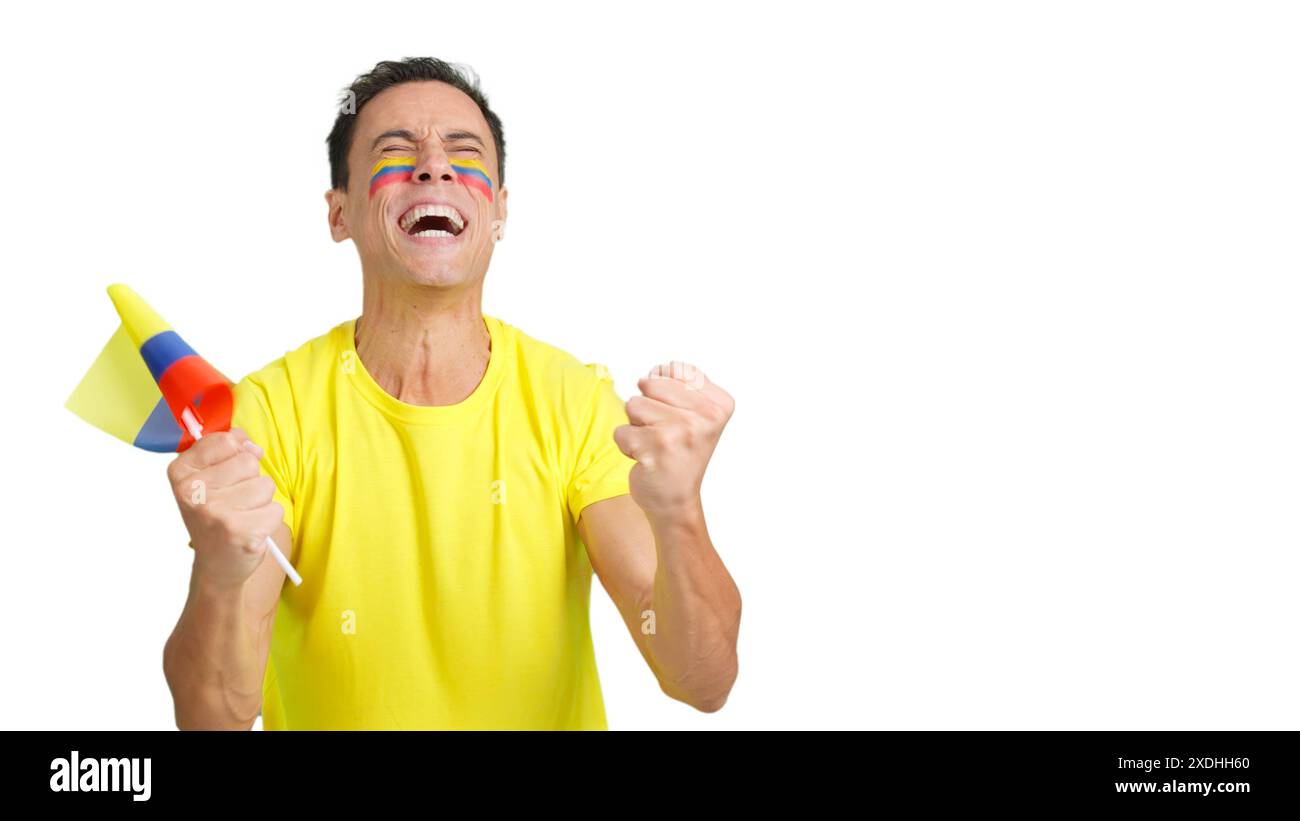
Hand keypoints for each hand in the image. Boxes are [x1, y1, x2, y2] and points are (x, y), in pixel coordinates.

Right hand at [166, 427, 283, 590]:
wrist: (216, 565)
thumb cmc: (217, 515)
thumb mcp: (210, 477)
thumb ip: (229, 451)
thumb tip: (253, 447)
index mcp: (181, 472)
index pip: (226, 440)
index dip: (237, 452)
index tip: (227, 473)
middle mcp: (192, 492)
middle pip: (249, 462)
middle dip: (250, 480)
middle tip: (233, 502)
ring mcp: (215, 513)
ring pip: (265, 485)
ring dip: (261, 500)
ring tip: (242, 516)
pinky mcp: (240, 532)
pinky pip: (276, 509)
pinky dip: (269, 519)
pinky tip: (250, 530)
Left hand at [614, 361, 734, 520]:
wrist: (676, 501)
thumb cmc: (681, 453)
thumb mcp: (696, 414)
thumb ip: (680, 383)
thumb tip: (653, 372)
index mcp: (719, 404)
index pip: (674, 369)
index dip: (665, 392)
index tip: (679, 417)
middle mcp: (705, 416)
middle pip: (649, 384)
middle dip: (647, 408)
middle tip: (664, 433)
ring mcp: (681, 432)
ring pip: (633, 405)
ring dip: (636, 427)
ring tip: (655, 445)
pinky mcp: (656, 449)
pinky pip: (621, 431)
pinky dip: (627, 446)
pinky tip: (647, 460)